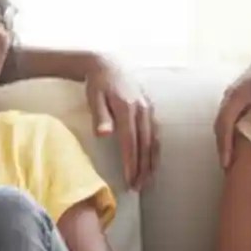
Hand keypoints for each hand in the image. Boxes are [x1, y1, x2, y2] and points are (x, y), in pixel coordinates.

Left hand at [84, 57, 158, 189]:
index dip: (131, 162)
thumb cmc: (97, 83)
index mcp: (127, 107)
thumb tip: (103, 135)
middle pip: (145, 144)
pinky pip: (155, 133)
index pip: (130, 141)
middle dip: (143, 168)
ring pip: (154, 140)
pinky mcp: (151, 108)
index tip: (129, 179)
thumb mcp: (94, 98)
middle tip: (138, 187)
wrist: (108, 63)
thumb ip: (100, 116)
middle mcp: (142, 109)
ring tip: (146, 180)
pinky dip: (155, 150)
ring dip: (151, 162)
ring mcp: (149, 108)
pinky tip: (152, 162)